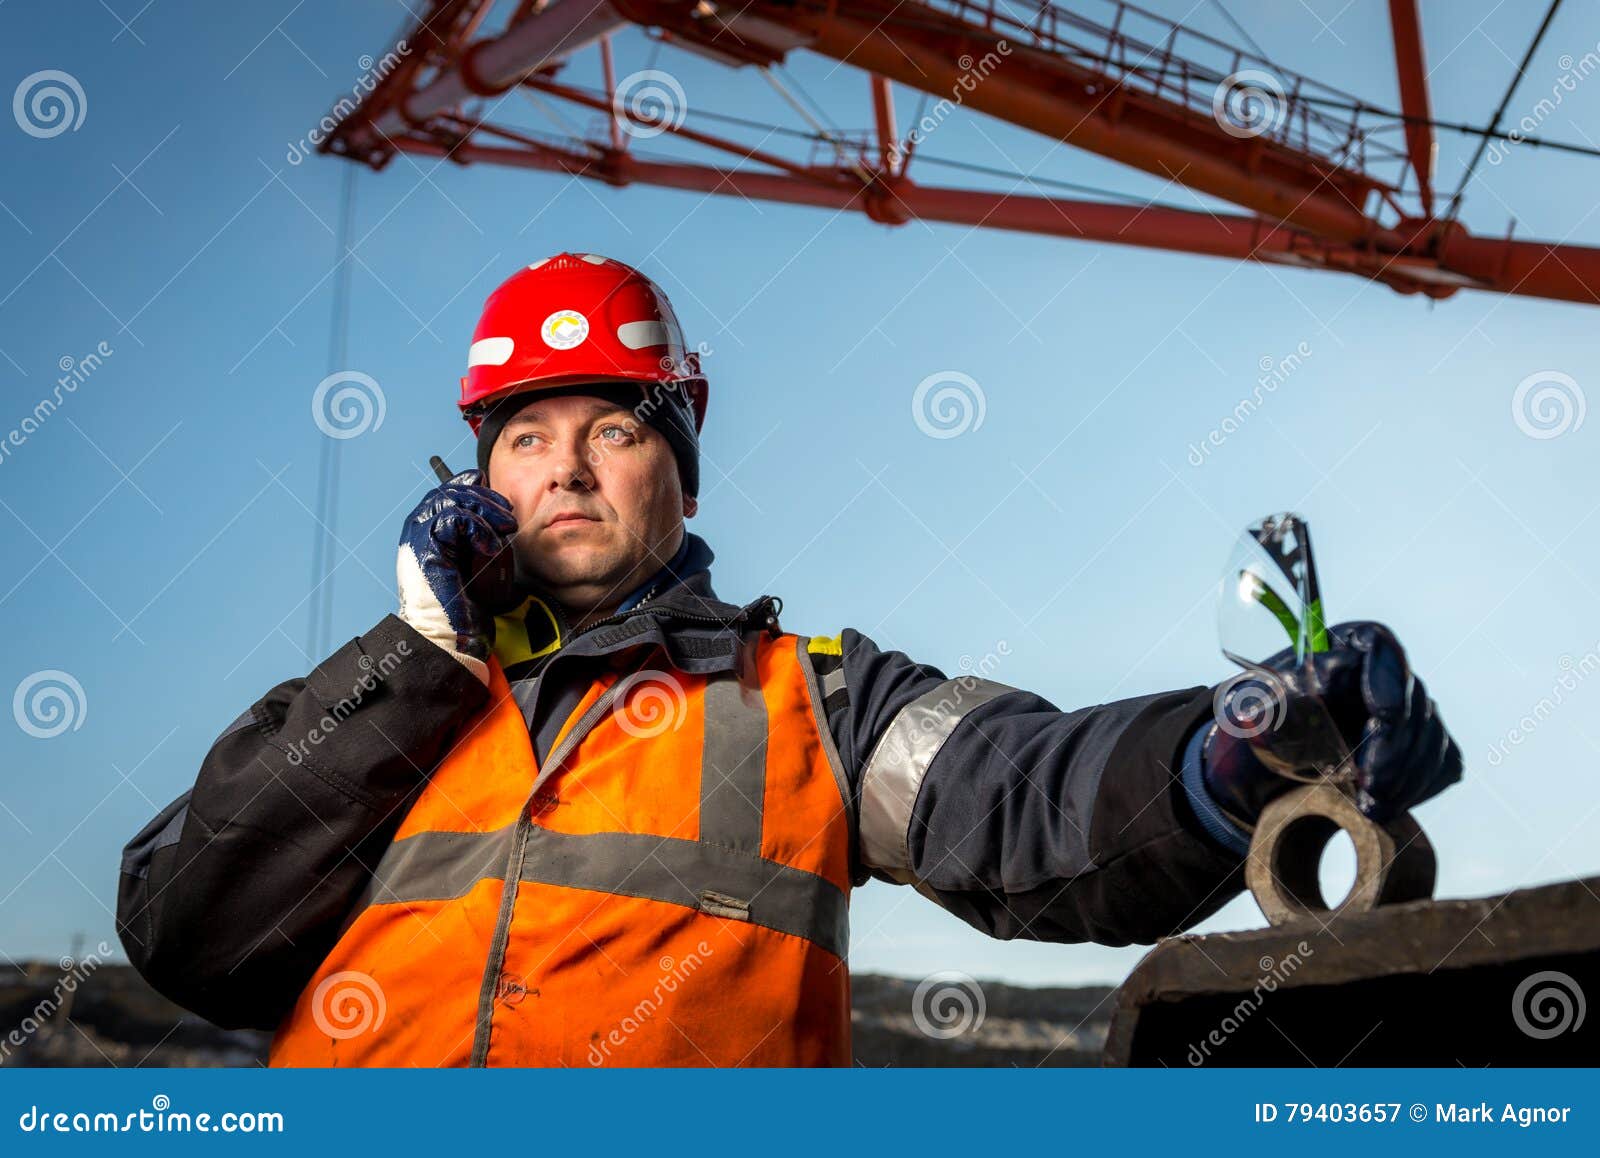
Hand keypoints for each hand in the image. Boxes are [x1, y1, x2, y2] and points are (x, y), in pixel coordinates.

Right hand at [396, 469, 519, 681]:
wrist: (449, 634)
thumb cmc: (463, 602)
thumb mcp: (476, 558)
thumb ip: (477, 533)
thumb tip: (495, 507)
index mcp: (427, 528)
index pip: (448, 490)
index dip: (474, 488)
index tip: (501, 504)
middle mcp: (418, 528)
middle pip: (450, 490)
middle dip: (485, 498)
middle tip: (508, 516)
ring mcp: (419, 536)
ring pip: (453, 500)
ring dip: (486, 511)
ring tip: (505, 530)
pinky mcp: (427, 546)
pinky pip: (455, 519)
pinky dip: (479, 529)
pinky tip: (490, 547)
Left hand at [1203, 621, 1462, 826]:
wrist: (1272, 762)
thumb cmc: (1263, 725)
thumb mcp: (1259, 704)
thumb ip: (1287, 692)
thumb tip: (1324, 679)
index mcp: (1343, 646)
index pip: (1380, 647)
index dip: (1389, 680)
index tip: (1384, 715)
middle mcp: (1383, 671)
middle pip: (1412, 701)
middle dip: (1395, 748)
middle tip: (1370, 784)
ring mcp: (1410, 708)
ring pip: (1431, 738)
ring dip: (1406, 778)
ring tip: (1370, 806)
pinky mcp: (1424, 744)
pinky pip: (1441, 764)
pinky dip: (1418, 789)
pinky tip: (1384, 807)